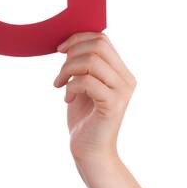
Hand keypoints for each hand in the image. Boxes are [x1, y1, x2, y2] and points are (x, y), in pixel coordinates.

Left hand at [54, 33, 135, 161]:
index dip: (77, 38)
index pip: (102, 39)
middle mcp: (126, 79)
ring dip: (67, 70)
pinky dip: (70, 87)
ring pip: (91, 61)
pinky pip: (87, 82)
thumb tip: (70, 42)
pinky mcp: (113, 105)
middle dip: (71, 54)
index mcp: (121, 71)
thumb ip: (82, 65)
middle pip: (98, 45)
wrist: (89, 149)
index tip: (60, 50)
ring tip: (60, 85)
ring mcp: (122, 92)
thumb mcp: (82, 84)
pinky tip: (67, 100)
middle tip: (60, 73)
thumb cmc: (83, 117)